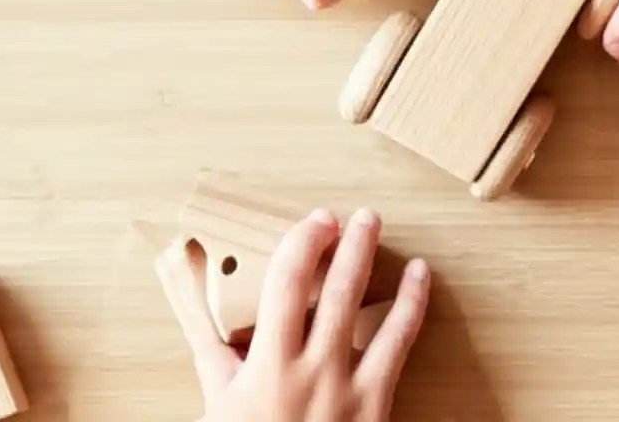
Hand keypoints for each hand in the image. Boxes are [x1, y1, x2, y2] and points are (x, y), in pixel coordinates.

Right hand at [177, 208, 430, 421]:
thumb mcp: (219, 403)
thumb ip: (213, 354)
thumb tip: (197, 310)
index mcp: (265, 365)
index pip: (285, 281)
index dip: (303, 241)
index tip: (314, 221)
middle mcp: (309, 368)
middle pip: (330, 285)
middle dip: (343, 241)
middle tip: (353, 216)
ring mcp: (346, 384)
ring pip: (364, 304)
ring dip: (371, 259)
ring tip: (377, 228)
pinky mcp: (376, 403)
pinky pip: (400, 342)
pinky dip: (413, 305)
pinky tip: (421, 280)